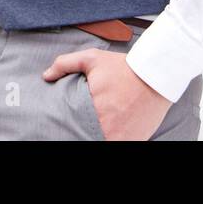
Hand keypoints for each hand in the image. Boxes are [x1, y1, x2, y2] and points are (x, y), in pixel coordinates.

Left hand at [43, 48, 171, 140]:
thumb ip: (65, 64)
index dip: (70, 127)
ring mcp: (124, 137)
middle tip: (85, 124)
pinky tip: (113, 130)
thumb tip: (46, 76)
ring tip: (97, 127)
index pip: (73, 127)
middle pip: (88, 137)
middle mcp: (108, 127)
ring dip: (98, 136)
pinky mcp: (136, 141)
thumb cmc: (123, 67)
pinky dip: (115, 139)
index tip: (68, 123)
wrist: (157, 75)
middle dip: (84, 132)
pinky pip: (120, 145)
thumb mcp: (92, 59)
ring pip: (102, 142)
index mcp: (93, 109)